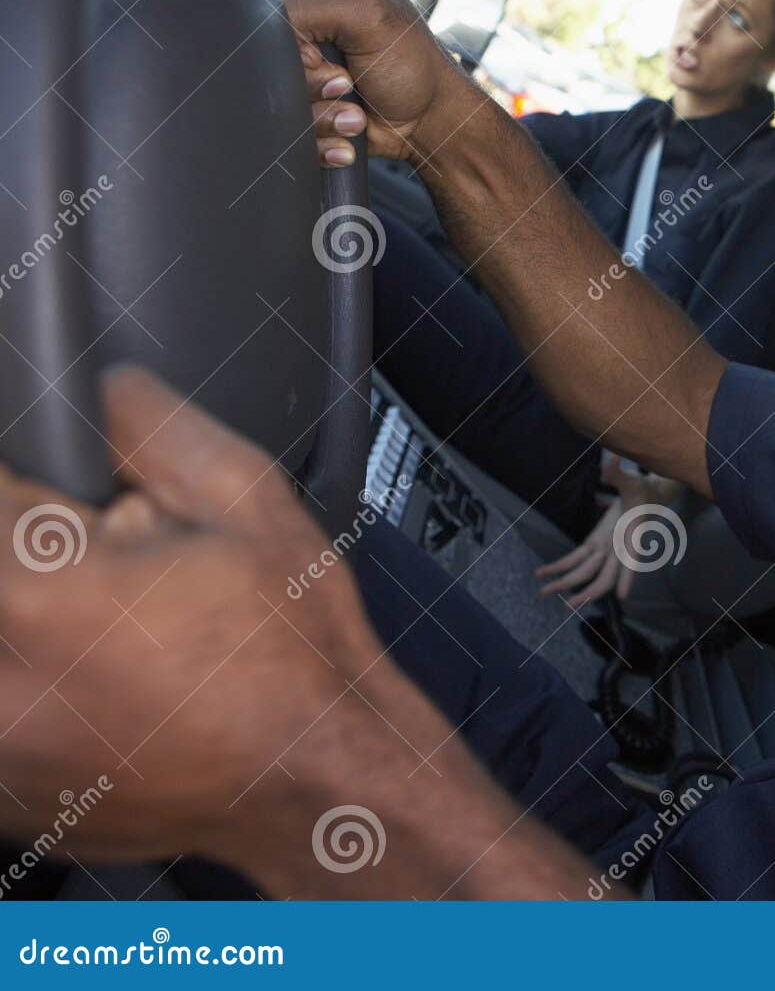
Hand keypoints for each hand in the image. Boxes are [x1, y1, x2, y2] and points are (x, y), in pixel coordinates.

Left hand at [0, 369, 407, 877]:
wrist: (325, 780)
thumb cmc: (299, 656)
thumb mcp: (250, 501)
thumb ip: (155, 427)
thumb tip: (104, 392)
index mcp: (40, 596)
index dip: (35, 494)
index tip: (83, 518)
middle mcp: (2, 684)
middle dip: (38, 560)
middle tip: (113, 578)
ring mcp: (0, 752)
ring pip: (2, 648)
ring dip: (38, 629)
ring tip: (121, 642)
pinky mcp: (11, 800)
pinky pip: (8, 715)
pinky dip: (43, 695)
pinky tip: (116, 694)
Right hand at [280, 0, 481, 168]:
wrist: (434, 124)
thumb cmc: (413, 65)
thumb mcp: (365, 14)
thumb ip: (308, 6)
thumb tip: (266, 28)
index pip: (269, 7)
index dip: (288, 38)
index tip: (318, 52)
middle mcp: (311, 31)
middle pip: (270, 62)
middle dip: (310, 83)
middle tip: (345, 82)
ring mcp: (309, 75)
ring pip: (281, 102)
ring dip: (320, 115)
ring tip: (354, 110)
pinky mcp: (311, 111)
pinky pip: (294, 132)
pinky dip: (321, 139)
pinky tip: (349, 130)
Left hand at [536, 453, 681, 609]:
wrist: (648, 495)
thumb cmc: (643, 488)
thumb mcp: (633, 479)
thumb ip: (619, 472)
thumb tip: (612, 460)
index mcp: (632, 536)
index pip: (633, 558)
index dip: (628, 576)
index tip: (622, 594)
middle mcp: (619, 548)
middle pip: (604, 576)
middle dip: (586, 591)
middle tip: (567, 605)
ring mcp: (606, 548)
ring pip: (587, 573)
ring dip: (568, 584)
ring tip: (545, 592)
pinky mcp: (596, 543)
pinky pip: (577, 559)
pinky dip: (561, 566)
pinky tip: (545, 571)